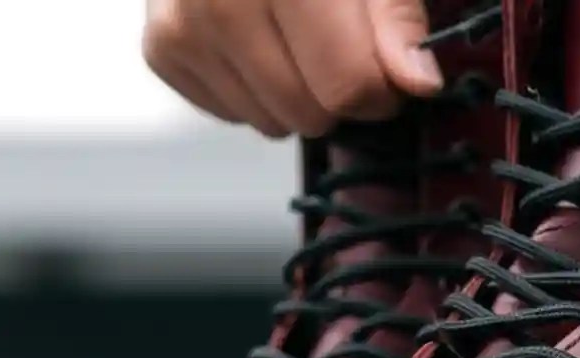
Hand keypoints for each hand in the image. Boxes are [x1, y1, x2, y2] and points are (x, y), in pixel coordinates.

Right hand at [143, 0, 442, 137]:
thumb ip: (395, 13)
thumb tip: (417, 81)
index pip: (348, 83)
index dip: (384, 87)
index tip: (392, 67)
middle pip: (310, 113)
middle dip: (339, 93)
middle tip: (342, 45)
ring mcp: (182, 26)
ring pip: (272, 123)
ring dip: (298, 94)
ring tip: (298, 35)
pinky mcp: (162, 48)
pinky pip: (235, 113)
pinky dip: (257, 88)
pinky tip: (259, 38)